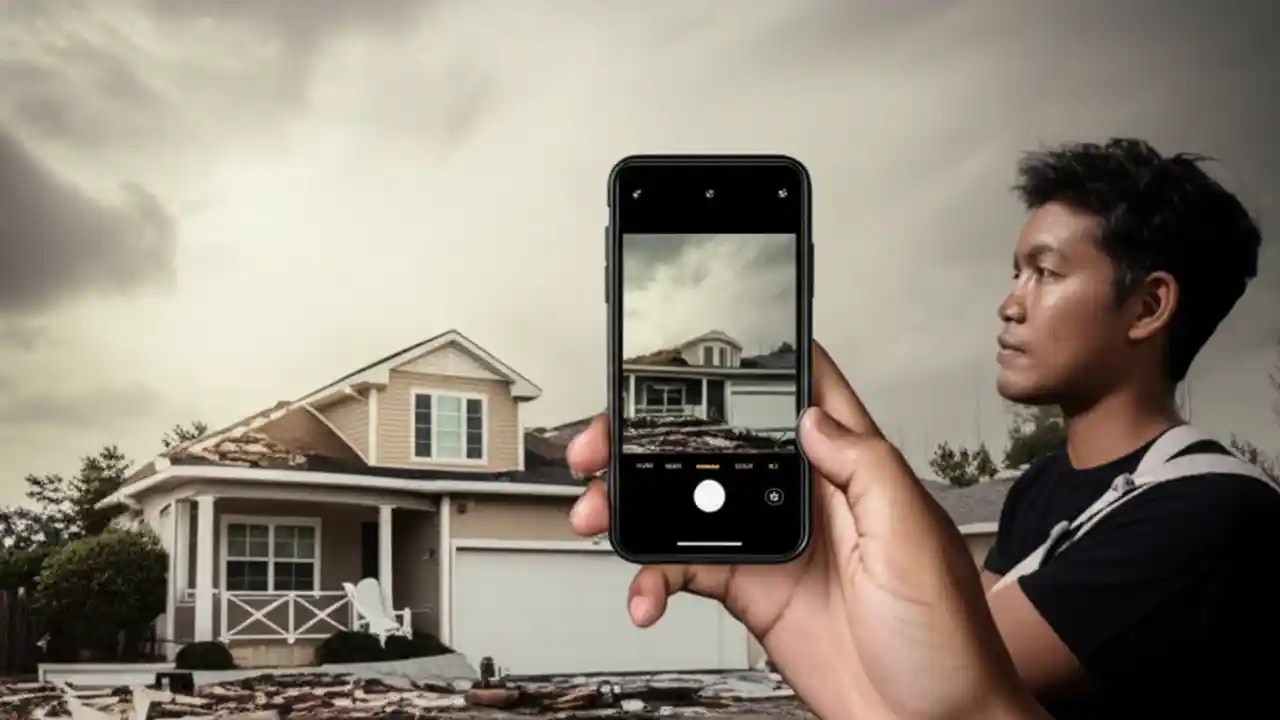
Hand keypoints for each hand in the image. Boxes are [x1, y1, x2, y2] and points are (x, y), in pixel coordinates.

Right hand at [566, 342, 1045, 719]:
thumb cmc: (946, 637)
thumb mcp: (914, 537)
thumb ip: (863, 466)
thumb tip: (812, 415)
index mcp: (852, 470)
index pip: (801, 393)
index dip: (754, 362)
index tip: (697, 346)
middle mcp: (805, 499)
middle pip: (719, 445)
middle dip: (654, 436)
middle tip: (607, 442)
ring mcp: (771, 544)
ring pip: (686, 504)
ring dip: (634, 504)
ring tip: (600, 512)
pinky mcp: (750, 591)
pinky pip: (684, 571)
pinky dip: (652, 581)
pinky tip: (645, 594)